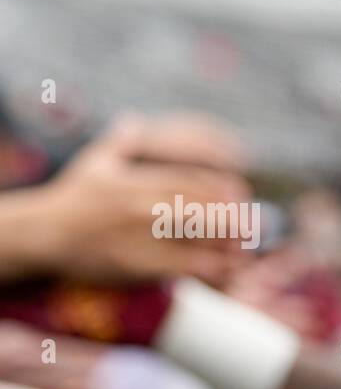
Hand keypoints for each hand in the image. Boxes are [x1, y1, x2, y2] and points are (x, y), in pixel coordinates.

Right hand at [26, 113, 251, 285]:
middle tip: (250, 224)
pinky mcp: (141, 265)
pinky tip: (226, 268)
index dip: (223, 189)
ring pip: (200, 239)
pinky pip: (188, 267)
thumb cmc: (71, 199)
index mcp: (139, 182)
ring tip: (243, 248)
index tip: (241, 194)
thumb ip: (121, 142)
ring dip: (229, 244)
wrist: (42, 235)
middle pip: (203, 209)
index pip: (193, 182)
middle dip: (232, 216)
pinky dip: (213, 267)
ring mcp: (143, 236)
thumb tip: (133, 120)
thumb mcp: (95, 163)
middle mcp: (143, 207)